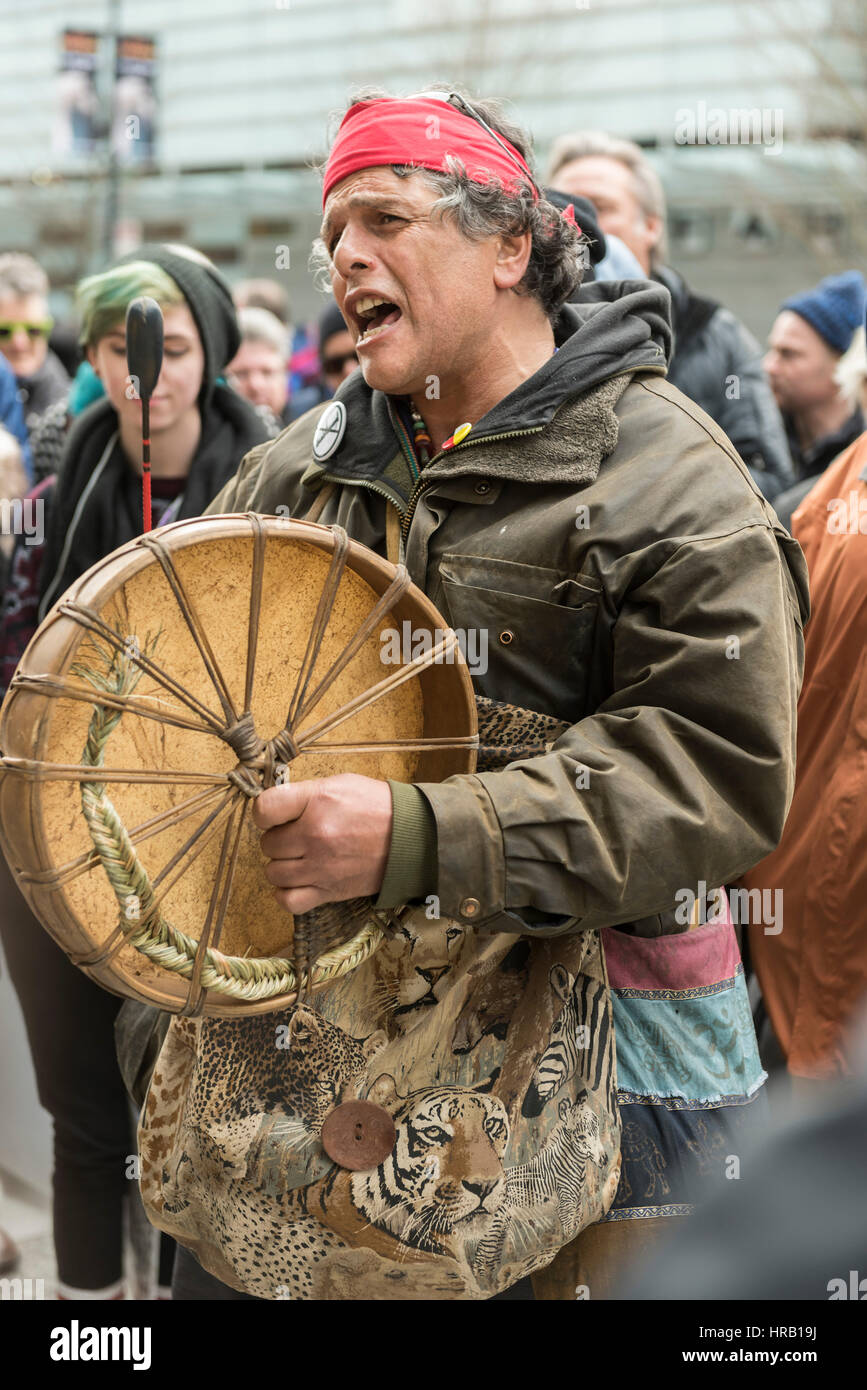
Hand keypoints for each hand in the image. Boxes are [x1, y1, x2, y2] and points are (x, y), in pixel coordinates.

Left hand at [252, 773, 392, 913]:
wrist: (411, 838)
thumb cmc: (375, 807)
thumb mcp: (340, 784)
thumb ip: (304, 794)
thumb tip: (275, 807)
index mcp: (317, 803)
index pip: (263, 809)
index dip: (265, 813)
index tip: (276, 815)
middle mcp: (315, 836)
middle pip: (267, 844)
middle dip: (278, 838)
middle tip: (297, 835)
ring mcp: (320, 867)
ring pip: (273, 872)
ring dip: (282, 865)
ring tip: (300, 857)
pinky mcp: (329, 892)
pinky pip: (288, 900)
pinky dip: (286, 893)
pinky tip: (297, 881)